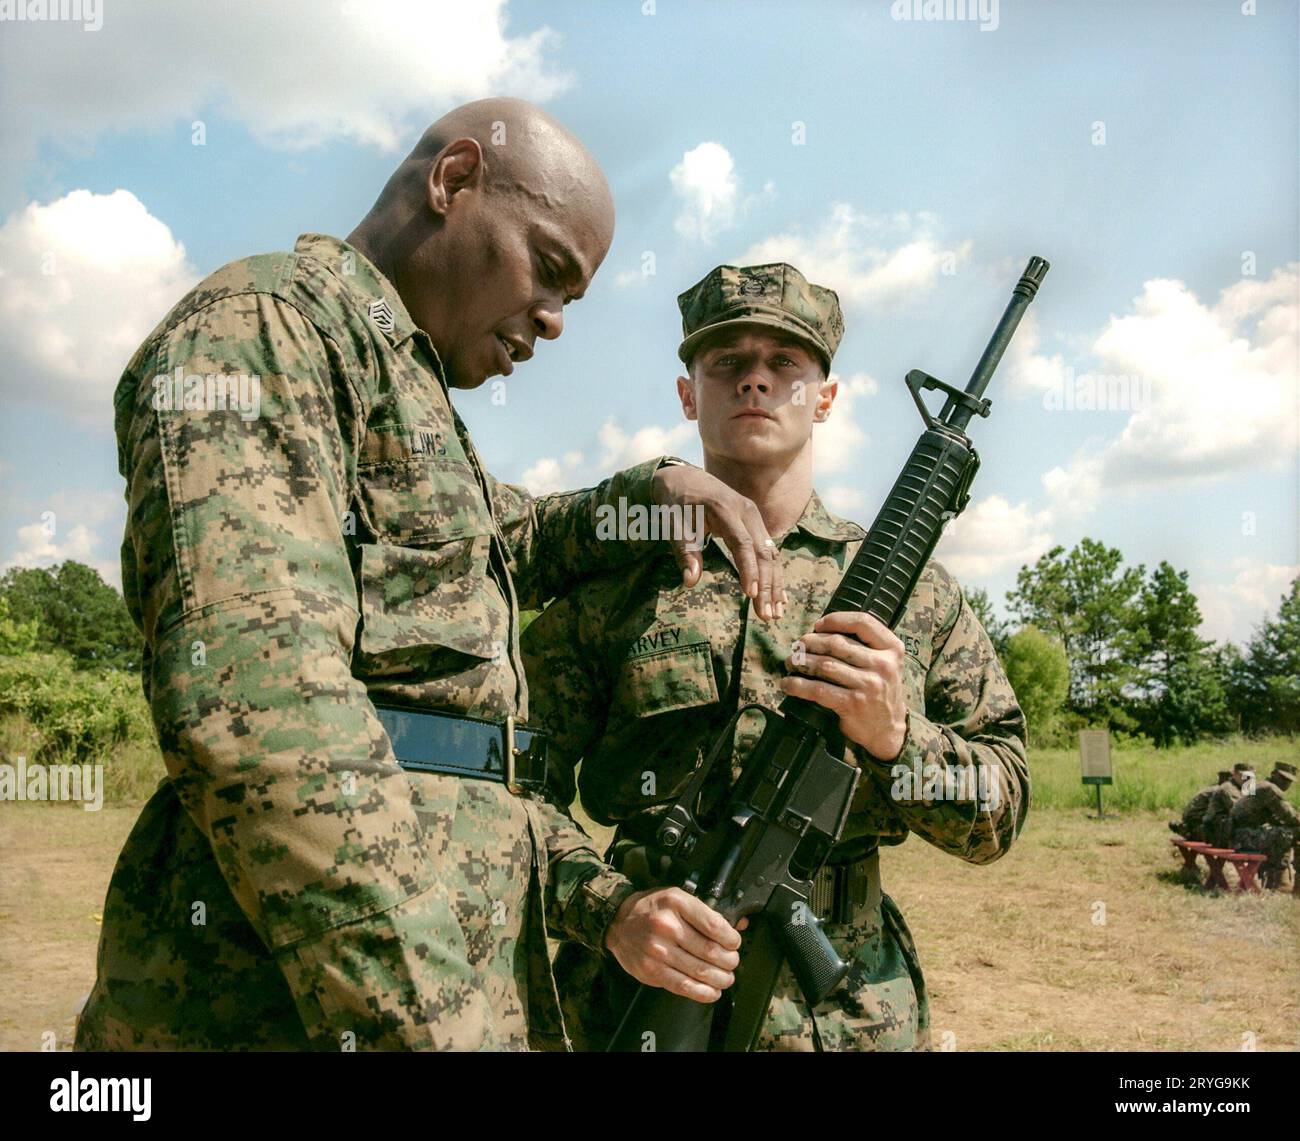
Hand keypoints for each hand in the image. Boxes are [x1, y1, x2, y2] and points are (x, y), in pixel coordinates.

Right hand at [605, 887, 742, 1002]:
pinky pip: (684, 986)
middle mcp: (667, 926)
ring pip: (700, 971)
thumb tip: (739, 925)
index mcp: (677, 902)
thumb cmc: (653, 908)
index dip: (731, 939)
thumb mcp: (679, 898)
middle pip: (710, 951)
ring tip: (726, 977)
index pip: (714, 925)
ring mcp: (658, 950)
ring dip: (720, 978)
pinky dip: (703, 993)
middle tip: (732, 962)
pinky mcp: (652, 970)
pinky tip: (712, 991)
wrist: (619, 921)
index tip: (735, 943)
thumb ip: (707, 912)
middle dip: (729, 961)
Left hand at [651, 463, 785, 620]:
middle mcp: (747, 511)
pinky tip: (779, 597)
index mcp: (726, 509)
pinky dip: (774, 575)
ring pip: (771, 554)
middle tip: (767, 616)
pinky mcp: (756, 525)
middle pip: (764, 551)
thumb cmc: (676, 503)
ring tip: (775, 614)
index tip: (751, 595)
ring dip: (775, 584)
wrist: (684, 478)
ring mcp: (755, 517)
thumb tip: (690, 581)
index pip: (744, 543)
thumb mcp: (674, 524)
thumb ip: (684, 550)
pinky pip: (769, 551)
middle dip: (767, 585)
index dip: (749, 570)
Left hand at [778, 610, 907, 760]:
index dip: (836, 620)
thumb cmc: (881, 691)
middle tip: (797, 646)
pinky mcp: (853, 704)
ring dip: (801, 662)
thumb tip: (821, 630)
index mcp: (892, 649)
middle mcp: (883, 665)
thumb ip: (865, 646)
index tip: (818, 625)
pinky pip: (818, 690)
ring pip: (824, 665)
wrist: (889, 730)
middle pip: (837, 643)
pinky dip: (798, 685)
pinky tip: (788, 684)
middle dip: (810, 642)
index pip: (863, 622)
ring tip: (791, 663)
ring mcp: (868, 685)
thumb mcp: (885, 663)